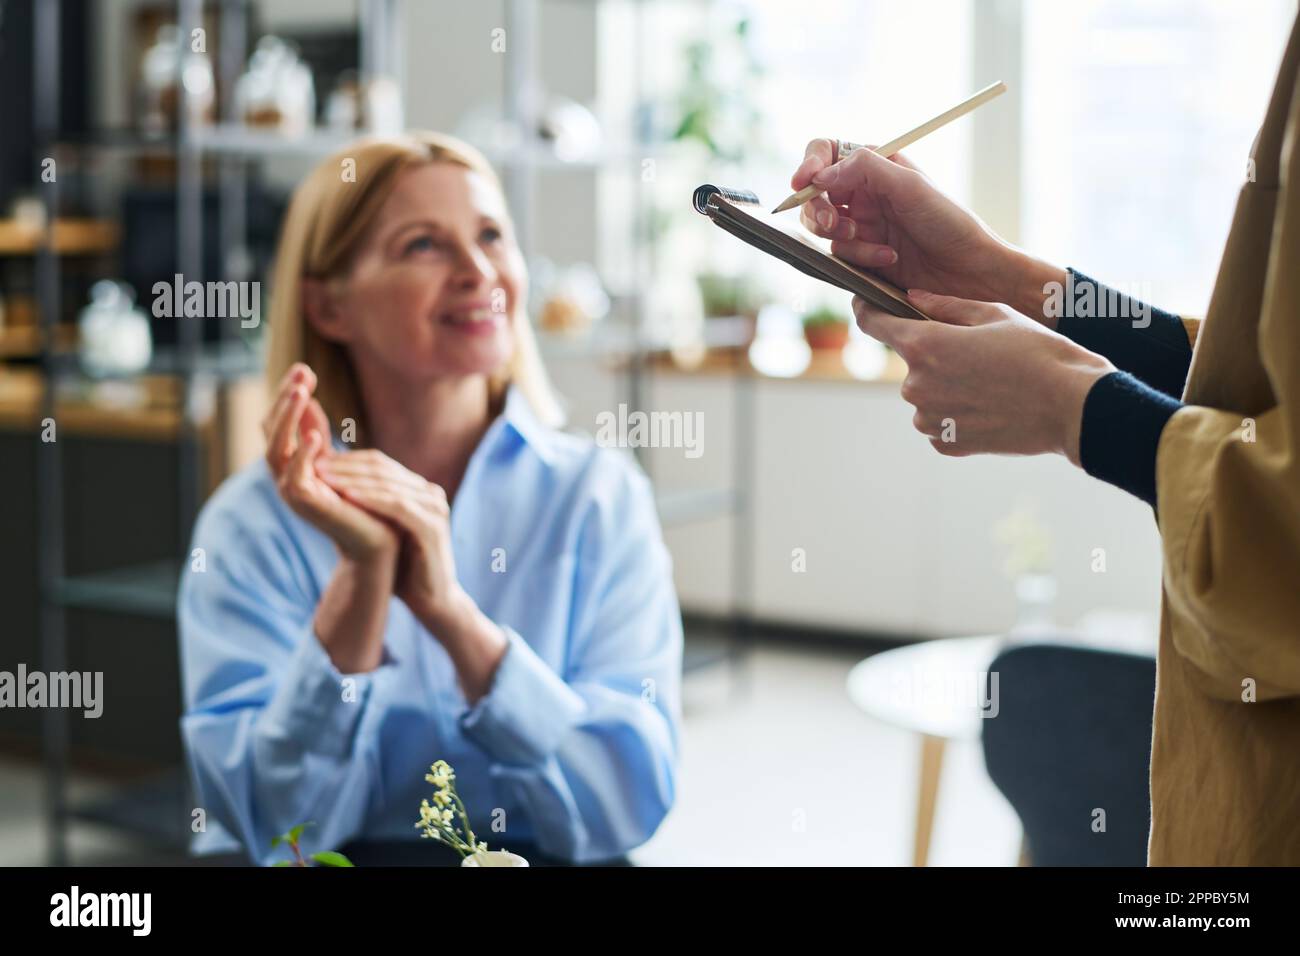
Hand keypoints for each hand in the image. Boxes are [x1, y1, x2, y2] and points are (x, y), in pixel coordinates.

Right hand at [263, 364, 397, 563]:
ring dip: (287, 420)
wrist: (378, 543)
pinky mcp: (306, 507)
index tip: (303, 368)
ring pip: (275, 450)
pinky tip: (316, 435)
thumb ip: (317, 431)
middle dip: (284, 400)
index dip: (288, 394)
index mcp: (293, 463)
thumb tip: (305, 393)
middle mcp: (286, 476)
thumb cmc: (362, 502)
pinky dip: (303, 455)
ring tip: (300, 392)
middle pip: (271, 431)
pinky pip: (294, 477)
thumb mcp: (337, 459)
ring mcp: (292, 492)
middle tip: (300, 373)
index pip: (280, 422)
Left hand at [314, 450, 463, 628]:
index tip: (315, 462)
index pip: (379, 463)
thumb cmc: (403, 567)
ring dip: (353, 480)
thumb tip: (329, 490)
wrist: (432, 599)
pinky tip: (347, 498)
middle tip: (314, 465)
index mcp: (418, 489)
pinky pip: (398, 507)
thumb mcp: (382, 530)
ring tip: (324, 480)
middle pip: (382, 469)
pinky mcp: (433, 528)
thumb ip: (367, 508)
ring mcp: (434, 509)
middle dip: (345, 467)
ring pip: (388, 485)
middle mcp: (430, 494)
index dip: (346, 460)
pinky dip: (371, 500)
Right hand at [791, 140, 1064, 321]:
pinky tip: (890, 258)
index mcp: (876, 166)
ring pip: (823, 228)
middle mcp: (864, 192)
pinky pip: (840, 255)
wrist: (970, 270)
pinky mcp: (862, 255)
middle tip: (831, 223)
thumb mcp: (910, 186)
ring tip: (875, 242)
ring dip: (845, 237)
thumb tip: (820, 175)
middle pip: (816, 194)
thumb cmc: (949, 222)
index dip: (810, 164)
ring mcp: (862, 224)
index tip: (802, 182)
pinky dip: (861, 257)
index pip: (828, 152)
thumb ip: (865, 170)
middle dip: (818, 209)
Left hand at [853, 289, 1114, 463]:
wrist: (1071, 405)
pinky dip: (956, 414)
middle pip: (910, 363)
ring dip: (946, 387)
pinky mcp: (946, 444)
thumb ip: (945, 305)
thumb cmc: (1038, 352)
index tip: (867, 305)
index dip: (867, 310)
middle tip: (978, 353)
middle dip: (934, 355)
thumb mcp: (994, 314)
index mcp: (924, 345)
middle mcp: (916, 385)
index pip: (873, 324)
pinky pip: (939, 423)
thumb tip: (912, 298)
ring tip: (991, 382)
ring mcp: (929, 418)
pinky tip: (989, 406)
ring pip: (924, 395)